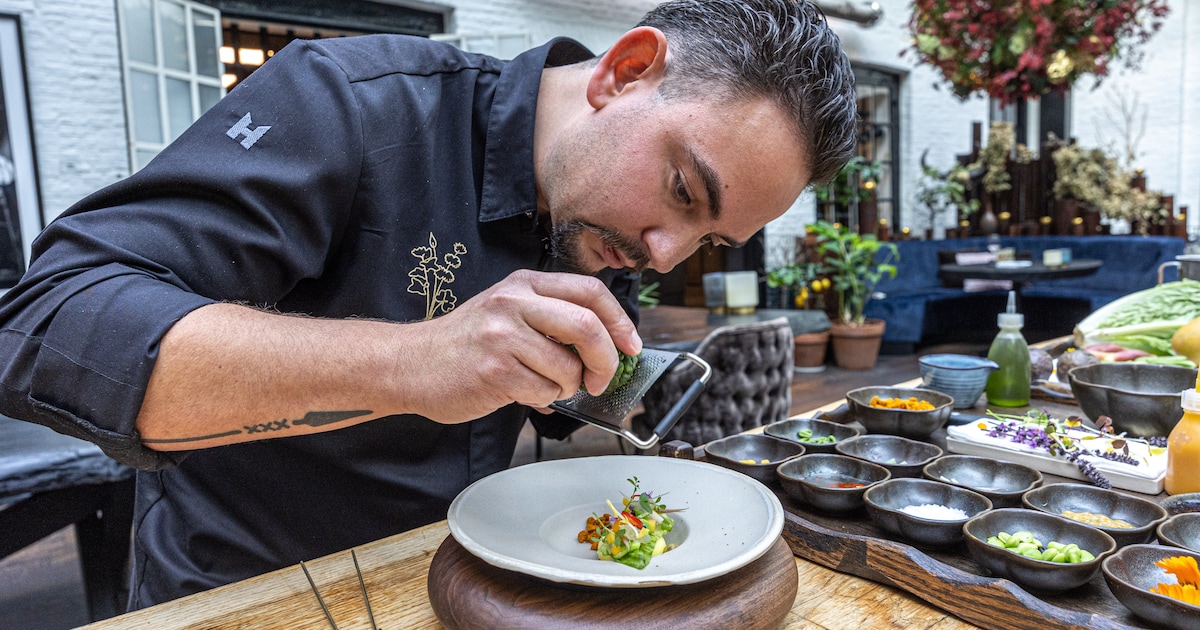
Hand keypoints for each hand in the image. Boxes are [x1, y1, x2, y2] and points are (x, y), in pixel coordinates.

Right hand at [398, 270, 641, 422]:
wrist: (410, 364)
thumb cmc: (465, 344)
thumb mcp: (508, 312)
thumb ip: (552, 320)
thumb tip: (606, 349)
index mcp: (524, 283)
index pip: (590, 292)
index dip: (619, 321)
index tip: (631, 346)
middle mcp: (514, 302)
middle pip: (587, 325)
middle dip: (605, 360)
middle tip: (600, 379)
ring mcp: (502, 335)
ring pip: (567, 366)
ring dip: (566, 386)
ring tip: (542, 384)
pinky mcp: (494, 369)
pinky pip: (542, 391)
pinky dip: (542, 399)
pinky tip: (520, 391)